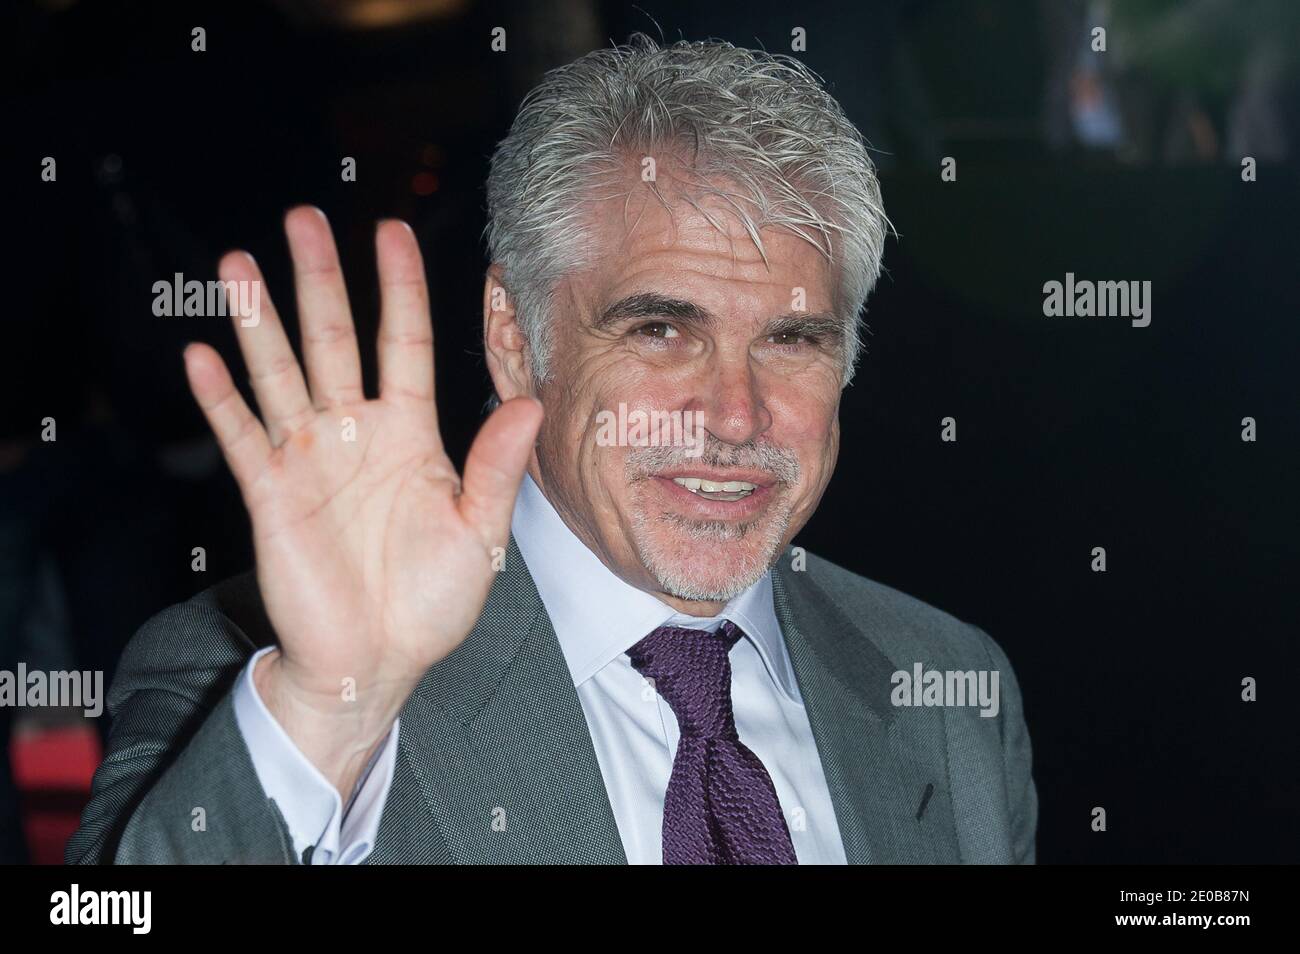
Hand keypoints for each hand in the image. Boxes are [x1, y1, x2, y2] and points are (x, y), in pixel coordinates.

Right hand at [183, 207, 541, 793]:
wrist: (376, 662)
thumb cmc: (432, 602)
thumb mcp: (480, 535)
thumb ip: (496, 469)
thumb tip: (528, 406)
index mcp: (411, 435)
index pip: (405, 344)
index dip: (400, 288)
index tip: (391, 230)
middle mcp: (356, 433)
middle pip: (335, 341)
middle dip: (319, 280)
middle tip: (303, 218)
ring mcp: (308, 460)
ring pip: (280, 374)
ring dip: (259, 321)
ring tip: (238, 264)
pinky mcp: (268, 494)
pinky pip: (240, 436)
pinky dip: (220, 399)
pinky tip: (201, 354)